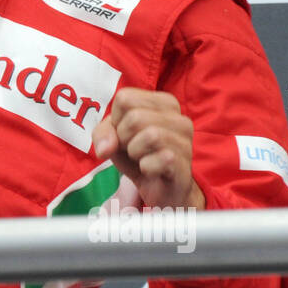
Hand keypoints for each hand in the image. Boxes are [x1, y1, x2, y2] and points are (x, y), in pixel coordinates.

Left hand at [91, 88, 204, 209]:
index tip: (127, 134)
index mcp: (164, 103)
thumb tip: (105, 148)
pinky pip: (153, 161)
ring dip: (134, 152)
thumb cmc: (138, 157)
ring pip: (148, 135)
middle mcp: (179, 117)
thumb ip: (103, 134)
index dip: (116, 120)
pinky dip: (144, 168)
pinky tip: (152, 170)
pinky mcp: (183, 163)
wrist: (162, 190)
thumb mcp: (114, 139)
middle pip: (135, 117)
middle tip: (134, 149)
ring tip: (142, 159)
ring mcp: (184, 140)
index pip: (125, 98)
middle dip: (124, 138)